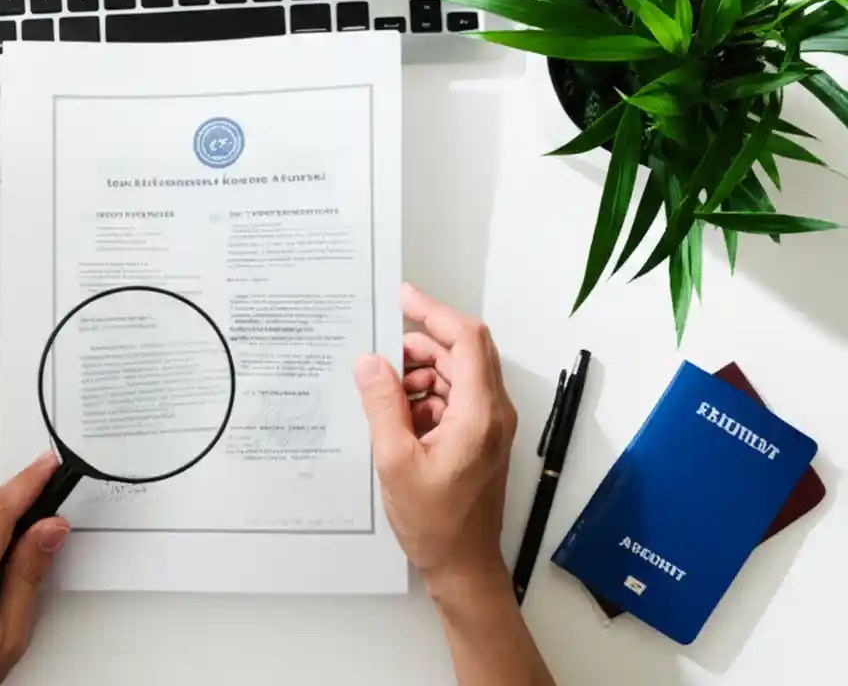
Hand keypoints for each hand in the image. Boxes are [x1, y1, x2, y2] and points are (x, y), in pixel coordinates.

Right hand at [354, 284, 516, 589]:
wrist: (463, 566)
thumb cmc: (437, 524)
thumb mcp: (396, 461)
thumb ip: (382, 405)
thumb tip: (370, 362)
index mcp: (479, 414)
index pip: (465, 340)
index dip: (433, 311)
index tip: (402, 297)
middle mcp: (493, 413)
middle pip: (462, 352)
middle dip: (420, 345)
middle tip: (380, 356)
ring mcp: (489, 425)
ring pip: (456, 374)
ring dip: (420, 374)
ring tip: (385, 397)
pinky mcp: (480, 437)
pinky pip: (453, 398)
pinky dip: (425, 397)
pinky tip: (399, 419)